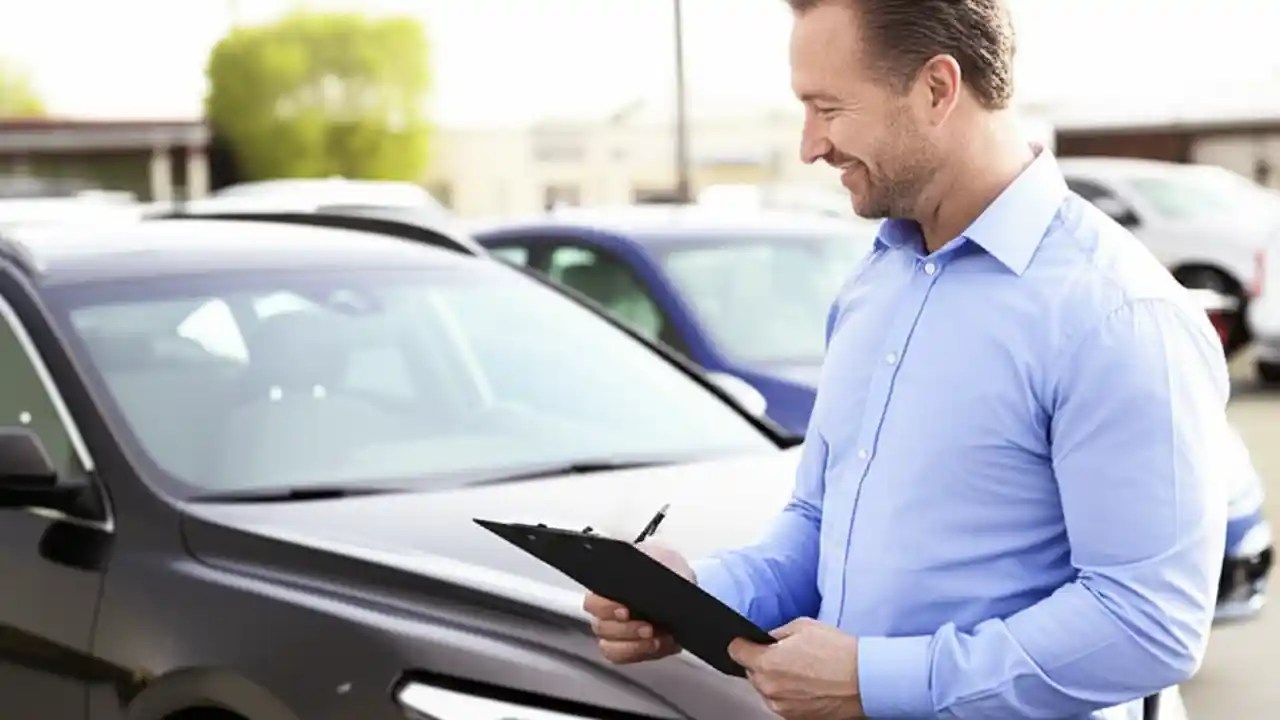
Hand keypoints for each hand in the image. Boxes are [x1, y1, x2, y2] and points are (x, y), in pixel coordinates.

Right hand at [582, 541, 693, 664]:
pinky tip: (662, 644)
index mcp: (609, 588)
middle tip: (648, 627)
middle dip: (626, 631)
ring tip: (657, 639)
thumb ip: (649, 572)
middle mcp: (607, 612)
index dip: (605, 609)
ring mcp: (618, 632)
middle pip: (601, 628)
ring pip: (610, 648)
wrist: (686, 583)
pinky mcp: (633, 648)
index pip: (593, 603)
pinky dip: (645, 654)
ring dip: (634, 646)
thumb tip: (646, 587)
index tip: (625, 611)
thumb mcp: (662, 561)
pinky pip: (627, 658)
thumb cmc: (668, 568)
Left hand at [728, 618, 863, 719]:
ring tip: (806, 670)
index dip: (742, 644)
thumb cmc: (839, 653)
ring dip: (779, 679)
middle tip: (789, 654)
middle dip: (765, 662)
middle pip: (753, 672)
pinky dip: (792, 694)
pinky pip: (784, 702)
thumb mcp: (803, 626)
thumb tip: (768, 638)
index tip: (746, 642)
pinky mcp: (796, 718)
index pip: (736, 651)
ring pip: (769, 689)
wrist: (865, 680)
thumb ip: (778, 633)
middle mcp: (769, 689)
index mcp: (766, 663)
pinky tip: (811, 684)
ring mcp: (782, 707)